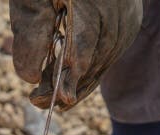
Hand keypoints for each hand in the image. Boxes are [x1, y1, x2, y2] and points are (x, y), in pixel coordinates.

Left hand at [9, 0, 142, 109]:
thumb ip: (29, 31)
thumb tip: (29, 76)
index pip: (83, 44)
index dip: (68, 76)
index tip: (52, 99)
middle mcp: (115, 6)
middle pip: (95, 57)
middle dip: (67, 85)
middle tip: (38, 100)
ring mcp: (128, 14)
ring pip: (105, 60)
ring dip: (80, 83)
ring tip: (52, 96)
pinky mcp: (130, 21)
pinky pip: (112, 54)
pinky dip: (92, 70)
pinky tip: (73, 83)